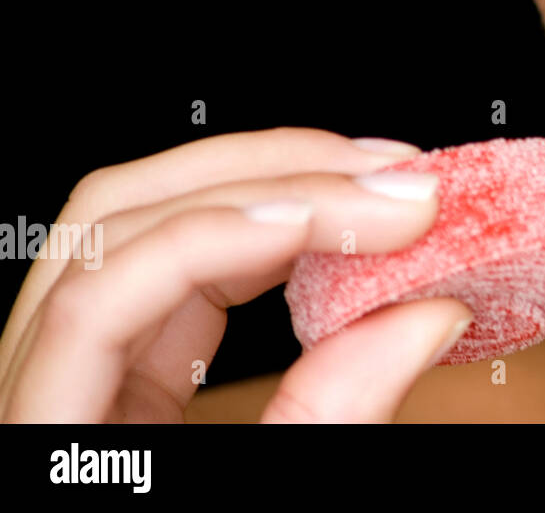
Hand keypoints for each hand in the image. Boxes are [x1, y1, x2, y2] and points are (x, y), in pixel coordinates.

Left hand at [0, 127, 471, 421]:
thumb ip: (332, 419)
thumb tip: (428, 311)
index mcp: (47, 443)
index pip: (104, 291)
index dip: (230, 234)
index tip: (365, 218)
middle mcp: (39, 383)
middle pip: (118, 219)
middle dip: (270, 177)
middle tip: (394, 182)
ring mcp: (80, 358)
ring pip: (143, 212)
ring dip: (269, 177)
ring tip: (376, 179)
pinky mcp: (132, 354)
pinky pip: (184, 254)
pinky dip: (268, 220)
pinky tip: (336, 218)